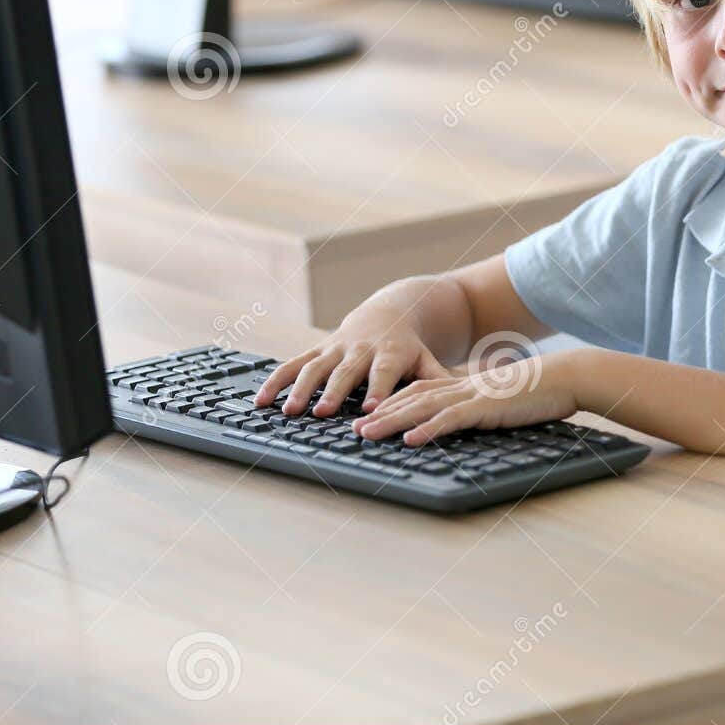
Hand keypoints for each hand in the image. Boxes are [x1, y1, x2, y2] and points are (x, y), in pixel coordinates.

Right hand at [253, 295, 452, 416]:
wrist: (393, 310)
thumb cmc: (414, 346)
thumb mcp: (430, 359)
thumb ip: (441, 380)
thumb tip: (464, 401)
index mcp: (392, 353)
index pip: (385, 373)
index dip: (379, 390)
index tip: (372, 409)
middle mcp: (361, 349)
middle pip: (346, 372)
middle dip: (334, 393)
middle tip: (321, 413)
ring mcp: (336, 348)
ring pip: (315, 368)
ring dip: (300, 389)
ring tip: (290, 412)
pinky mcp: (318, 350)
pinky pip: (293, 364)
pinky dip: (276, 381)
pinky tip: (260, 401)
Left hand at [352, 350, 585, 445]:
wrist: (565, 377)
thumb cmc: (539, 391)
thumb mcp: (503, 399)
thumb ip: (483, 406)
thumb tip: (473, 416)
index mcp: (465, 385)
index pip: (420, 391)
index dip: (392, 402)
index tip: (369, 414)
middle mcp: (462, 387)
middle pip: (412, 398)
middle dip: (380, 413)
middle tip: (354, 428)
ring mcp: (472, 395)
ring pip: (422, 407)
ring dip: (392, 421)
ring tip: (367, 434)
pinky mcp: (486, 407)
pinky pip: (451, 419)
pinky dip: (427, 429)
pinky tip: (410, 440)